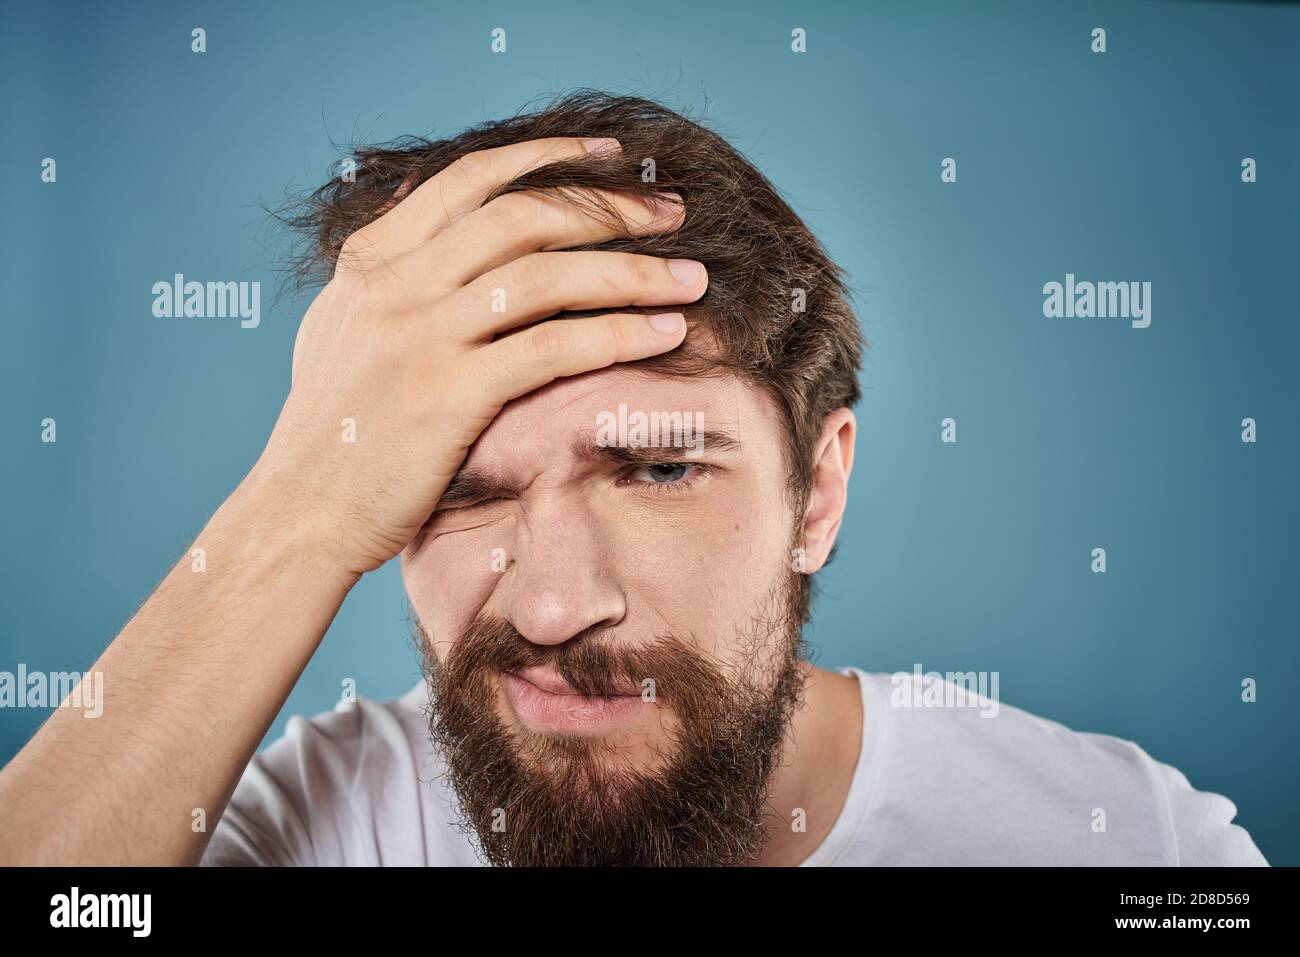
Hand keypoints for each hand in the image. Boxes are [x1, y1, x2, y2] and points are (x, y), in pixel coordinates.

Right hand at [249, 137, 705, 575]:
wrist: (298, 515)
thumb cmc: (332, 430)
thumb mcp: (338, 325)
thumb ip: (381, 263)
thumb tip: (412, 194)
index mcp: (370, 261)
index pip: (470, 180)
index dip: (548, 158)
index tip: (610, 154)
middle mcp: (393, 287)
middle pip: (522, 218)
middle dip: (609, 208)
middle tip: (672, 210)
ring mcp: (419, 338)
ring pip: (546, 277)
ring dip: (632, 271)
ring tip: (690, 275)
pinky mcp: (447, 396)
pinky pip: (552, 348)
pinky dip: (617, 335)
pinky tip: (664, 333)